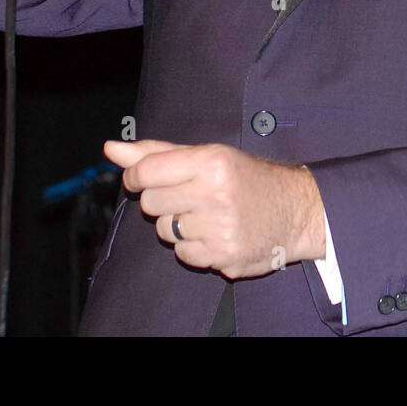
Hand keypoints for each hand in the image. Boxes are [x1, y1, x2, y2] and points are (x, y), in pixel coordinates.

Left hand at [103, 138, 325, 277]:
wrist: (296, 211)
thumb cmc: (247, 178)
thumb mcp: (208, 154)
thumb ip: (157, 152)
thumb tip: (110, 148)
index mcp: (211, 161)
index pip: (146, 170)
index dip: (135, 175)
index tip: (141, 178)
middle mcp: (215, 193)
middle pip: (150, 201)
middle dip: (161, 198)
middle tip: (188, 194)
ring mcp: (219, 228)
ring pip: (163, 230)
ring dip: (176, 223)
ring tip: (205, 214)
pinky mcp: (223, 257)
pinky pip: (182, 254)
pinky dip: (192, 246)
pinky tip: (213, 233)